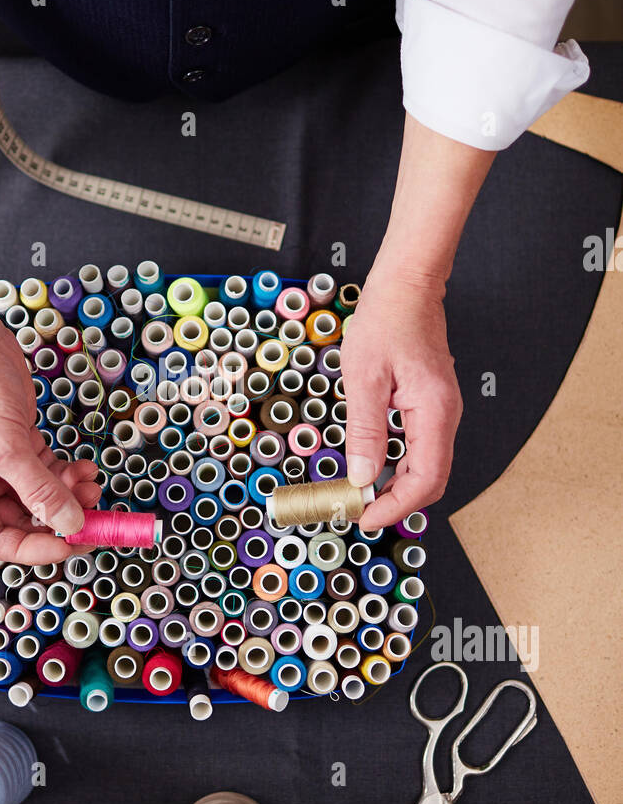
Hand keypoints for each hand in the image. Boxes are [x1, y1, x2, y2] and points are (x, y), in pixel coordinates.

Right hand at [0, 317, 99, 563]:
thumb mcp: (6, 447)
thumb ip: (38, 488)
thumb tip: (69, 523)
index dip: (32, 549)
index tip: (67, 546)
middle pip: (24, 522)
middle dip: (59, 521)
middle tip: (93, 521)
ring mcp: (2, 467)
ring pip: (42, 498)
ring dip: (70, 497)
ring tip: (92, 486)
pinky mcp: (22, 448)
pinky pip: (50, 474)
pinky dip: (70, 476)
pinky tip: (86, 469)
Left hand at [339, 267, 461, 530]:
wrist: (407, 285)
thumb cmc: (386, 319)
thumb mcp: (363, 376)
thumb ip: (365, 430)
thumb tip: (363, 476)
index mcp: (434, 411)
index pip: (426, 479)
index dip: (397, 507)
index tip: (365, 518)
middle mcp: (445, 415)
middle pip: (431, 480)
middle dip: (396, 502)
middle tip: (357, 510)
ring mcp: (441, 411)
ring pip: (426, 466)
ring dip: (396, 486)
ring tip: (360, 492)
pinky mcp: (431, 405)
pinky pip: (420, 447)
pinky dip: (398, 465)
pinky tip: (373, 465)